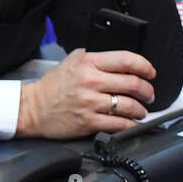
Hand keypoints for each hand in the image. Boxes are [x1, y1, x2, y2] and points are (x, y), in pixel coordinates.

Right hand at [17, 49, 157, 137]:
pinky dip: (130, 124)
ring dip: (141, 109)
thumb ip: (92, 57)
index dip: (145, 66)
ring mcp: (89, 103)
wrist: (32, 108)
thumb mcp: (70, 61)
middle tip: (149, 94)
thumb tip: (116, 59)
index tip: (150, 73)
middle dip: (147, 91)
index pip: (127, 60)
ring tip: (140, 110)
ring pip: (129, 106)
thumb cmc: (51, 86)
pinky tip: (130, 122)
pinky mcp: (88, 122)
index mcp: (88, 63)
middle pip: (133, 84)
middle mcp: (90, 82)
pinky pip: (118, 124)